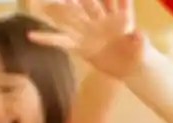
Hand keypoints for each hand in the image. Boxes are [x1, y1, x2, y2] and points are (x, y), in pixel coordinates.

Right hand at [30, 0, 148, 78]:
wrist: (132, 67)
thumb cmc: (139, 53)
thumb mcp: (141, 47)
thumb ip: (139, 39)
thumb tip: (139, 34)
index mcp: (116, 17)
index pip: (110, 1)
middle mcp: (99, 21)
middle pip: (85, 3)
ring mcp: (88, 32)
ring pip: (69, 17)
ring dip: (56, 9)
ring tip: (39, 2)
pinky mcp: (81, 46)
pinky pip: (62, 41)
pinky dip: (48, 39)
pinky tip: (32, 36)